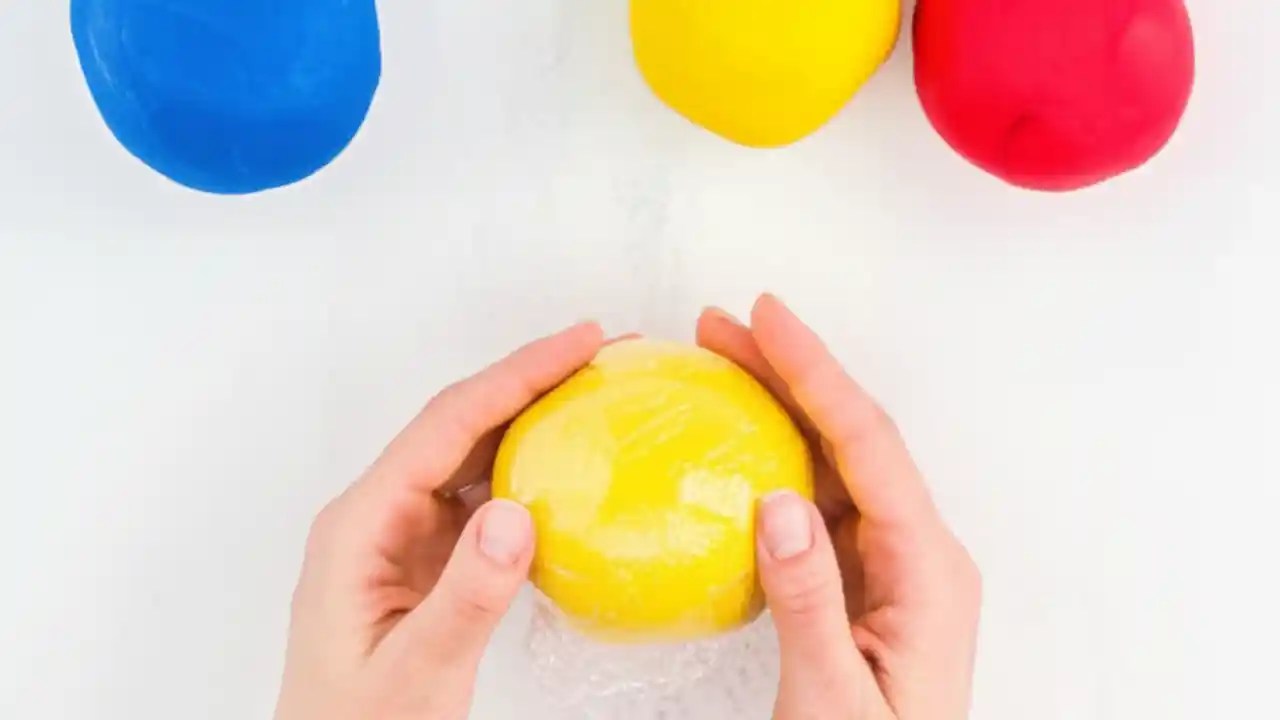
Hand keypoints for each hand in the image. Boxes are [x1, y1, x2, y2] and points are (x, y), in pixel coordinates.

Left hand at [274, 323, 604, 719]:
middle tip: (608, 353)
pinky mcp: (426, 562)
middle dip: (532, 381)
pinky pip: (481, 500)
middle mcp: (379, 515)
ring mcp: (402, 537)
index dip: (516, 376)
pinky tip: (571, 471)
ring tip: (599, 395)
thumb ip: (465, 597)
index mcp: (361, 524)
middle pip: (461, 425)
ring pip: (473, 457)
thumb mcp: (416, 672)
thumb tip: (518, 514)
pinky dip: (529, 475)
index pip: (447, 426)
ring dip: (534, 422)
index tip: (581, 343)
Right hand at [697, 295, 981, 719]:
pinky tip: (735, 448)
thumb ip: (808, 602)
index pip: (869, 445)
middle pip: (852, 437)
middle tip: (721, 329)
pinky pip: (819, 503)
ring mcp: (890, 567)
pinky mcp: (861, 583)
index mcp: (928, 571)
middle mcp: (917, 554)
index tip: (768, 319)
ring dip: (778, 411)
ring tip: (720, 368)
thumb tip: (775, 502)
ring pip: (833, 464)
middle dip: (790, 374)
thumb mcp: (835, 700)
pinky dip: (774, 463)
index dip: (816, 373)